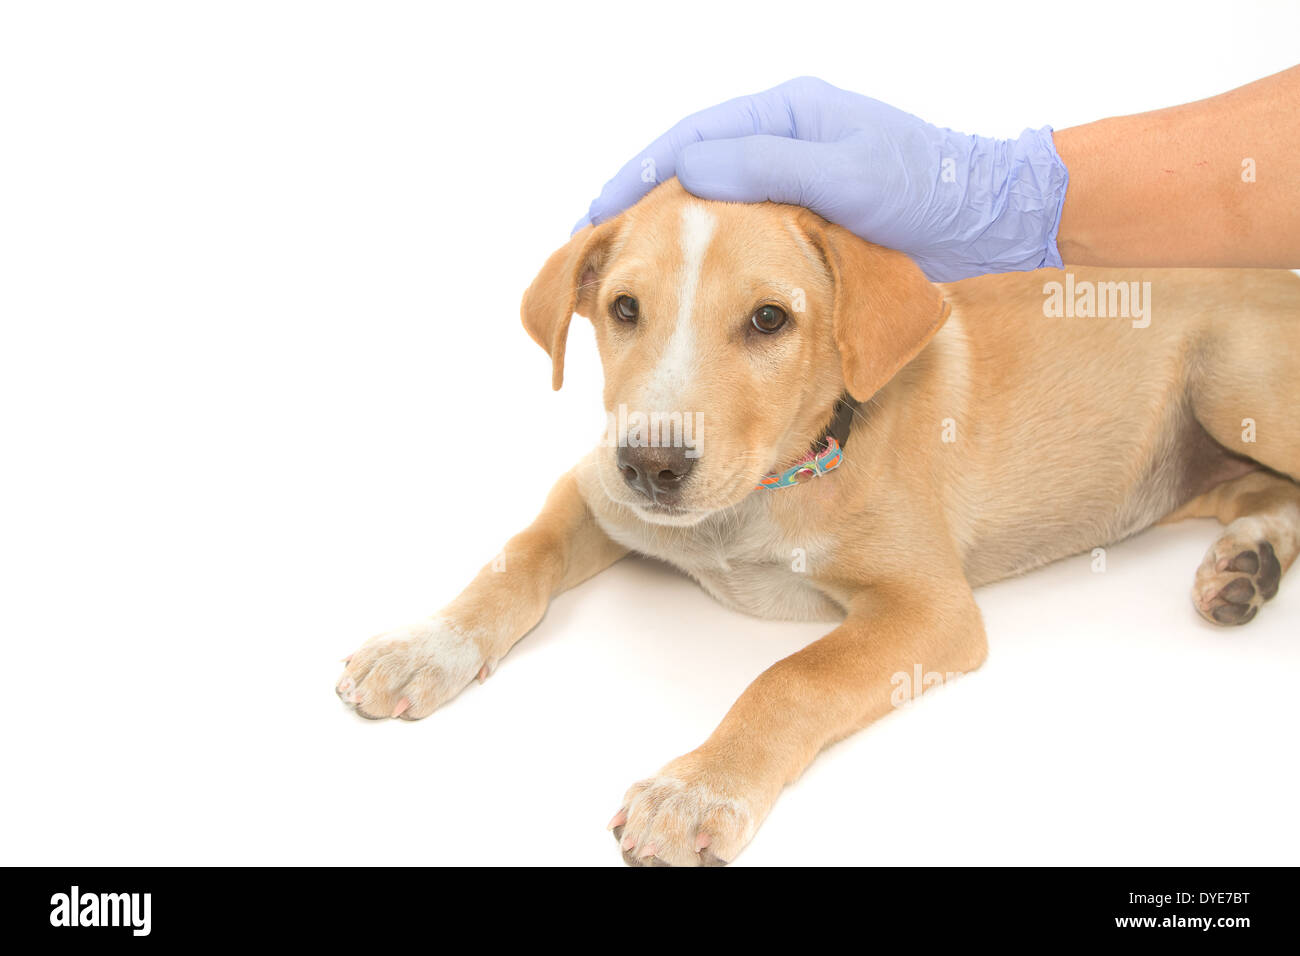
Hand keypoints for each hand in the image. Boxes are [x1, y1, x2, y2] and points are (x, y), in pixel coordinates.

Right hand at [574, 77, 1067, 281]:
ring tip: (618, 277)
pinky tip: (678, 287)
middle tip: (590, 252)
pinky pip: (732, 235)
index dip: (635, 181)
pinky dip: (698, 259)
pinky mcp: (799, 218)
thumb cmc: (925, 190)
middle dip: (635, 213)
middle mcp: (778, 142)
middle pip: (686, 174)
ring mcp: (787, 180)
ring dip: (661, 240)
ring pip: (705, 208)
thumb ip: (768, 168)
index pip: (689, 143)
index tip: (594, 216)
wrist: (987, 216)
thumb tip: (685, 169)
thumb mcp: (846, 177)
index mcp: (783, 115)